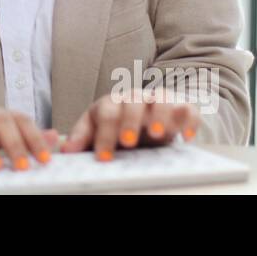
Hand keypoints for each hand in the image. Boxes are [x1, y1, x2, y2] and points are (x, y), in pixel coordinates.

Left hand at [62, 86, 200, 158]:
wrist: (147, 116)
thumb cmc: (118, 125)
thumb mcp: (97, 130)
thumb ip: (84, 138)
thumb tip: (66, 150)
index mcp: (111, 103)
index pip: (105, 113)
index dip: (103, 135)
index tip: (104, 157)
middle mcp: (135, 98)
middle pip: (131, 103)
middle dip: (129, 122)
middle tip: (128, 143)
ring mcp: (158, 100)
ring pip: (161, 99)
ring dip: (159, 115)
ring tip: (157, 134)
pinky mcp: (180, 107)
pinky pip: (188, 109)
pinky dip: (189, 120)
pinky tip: (187, 137)